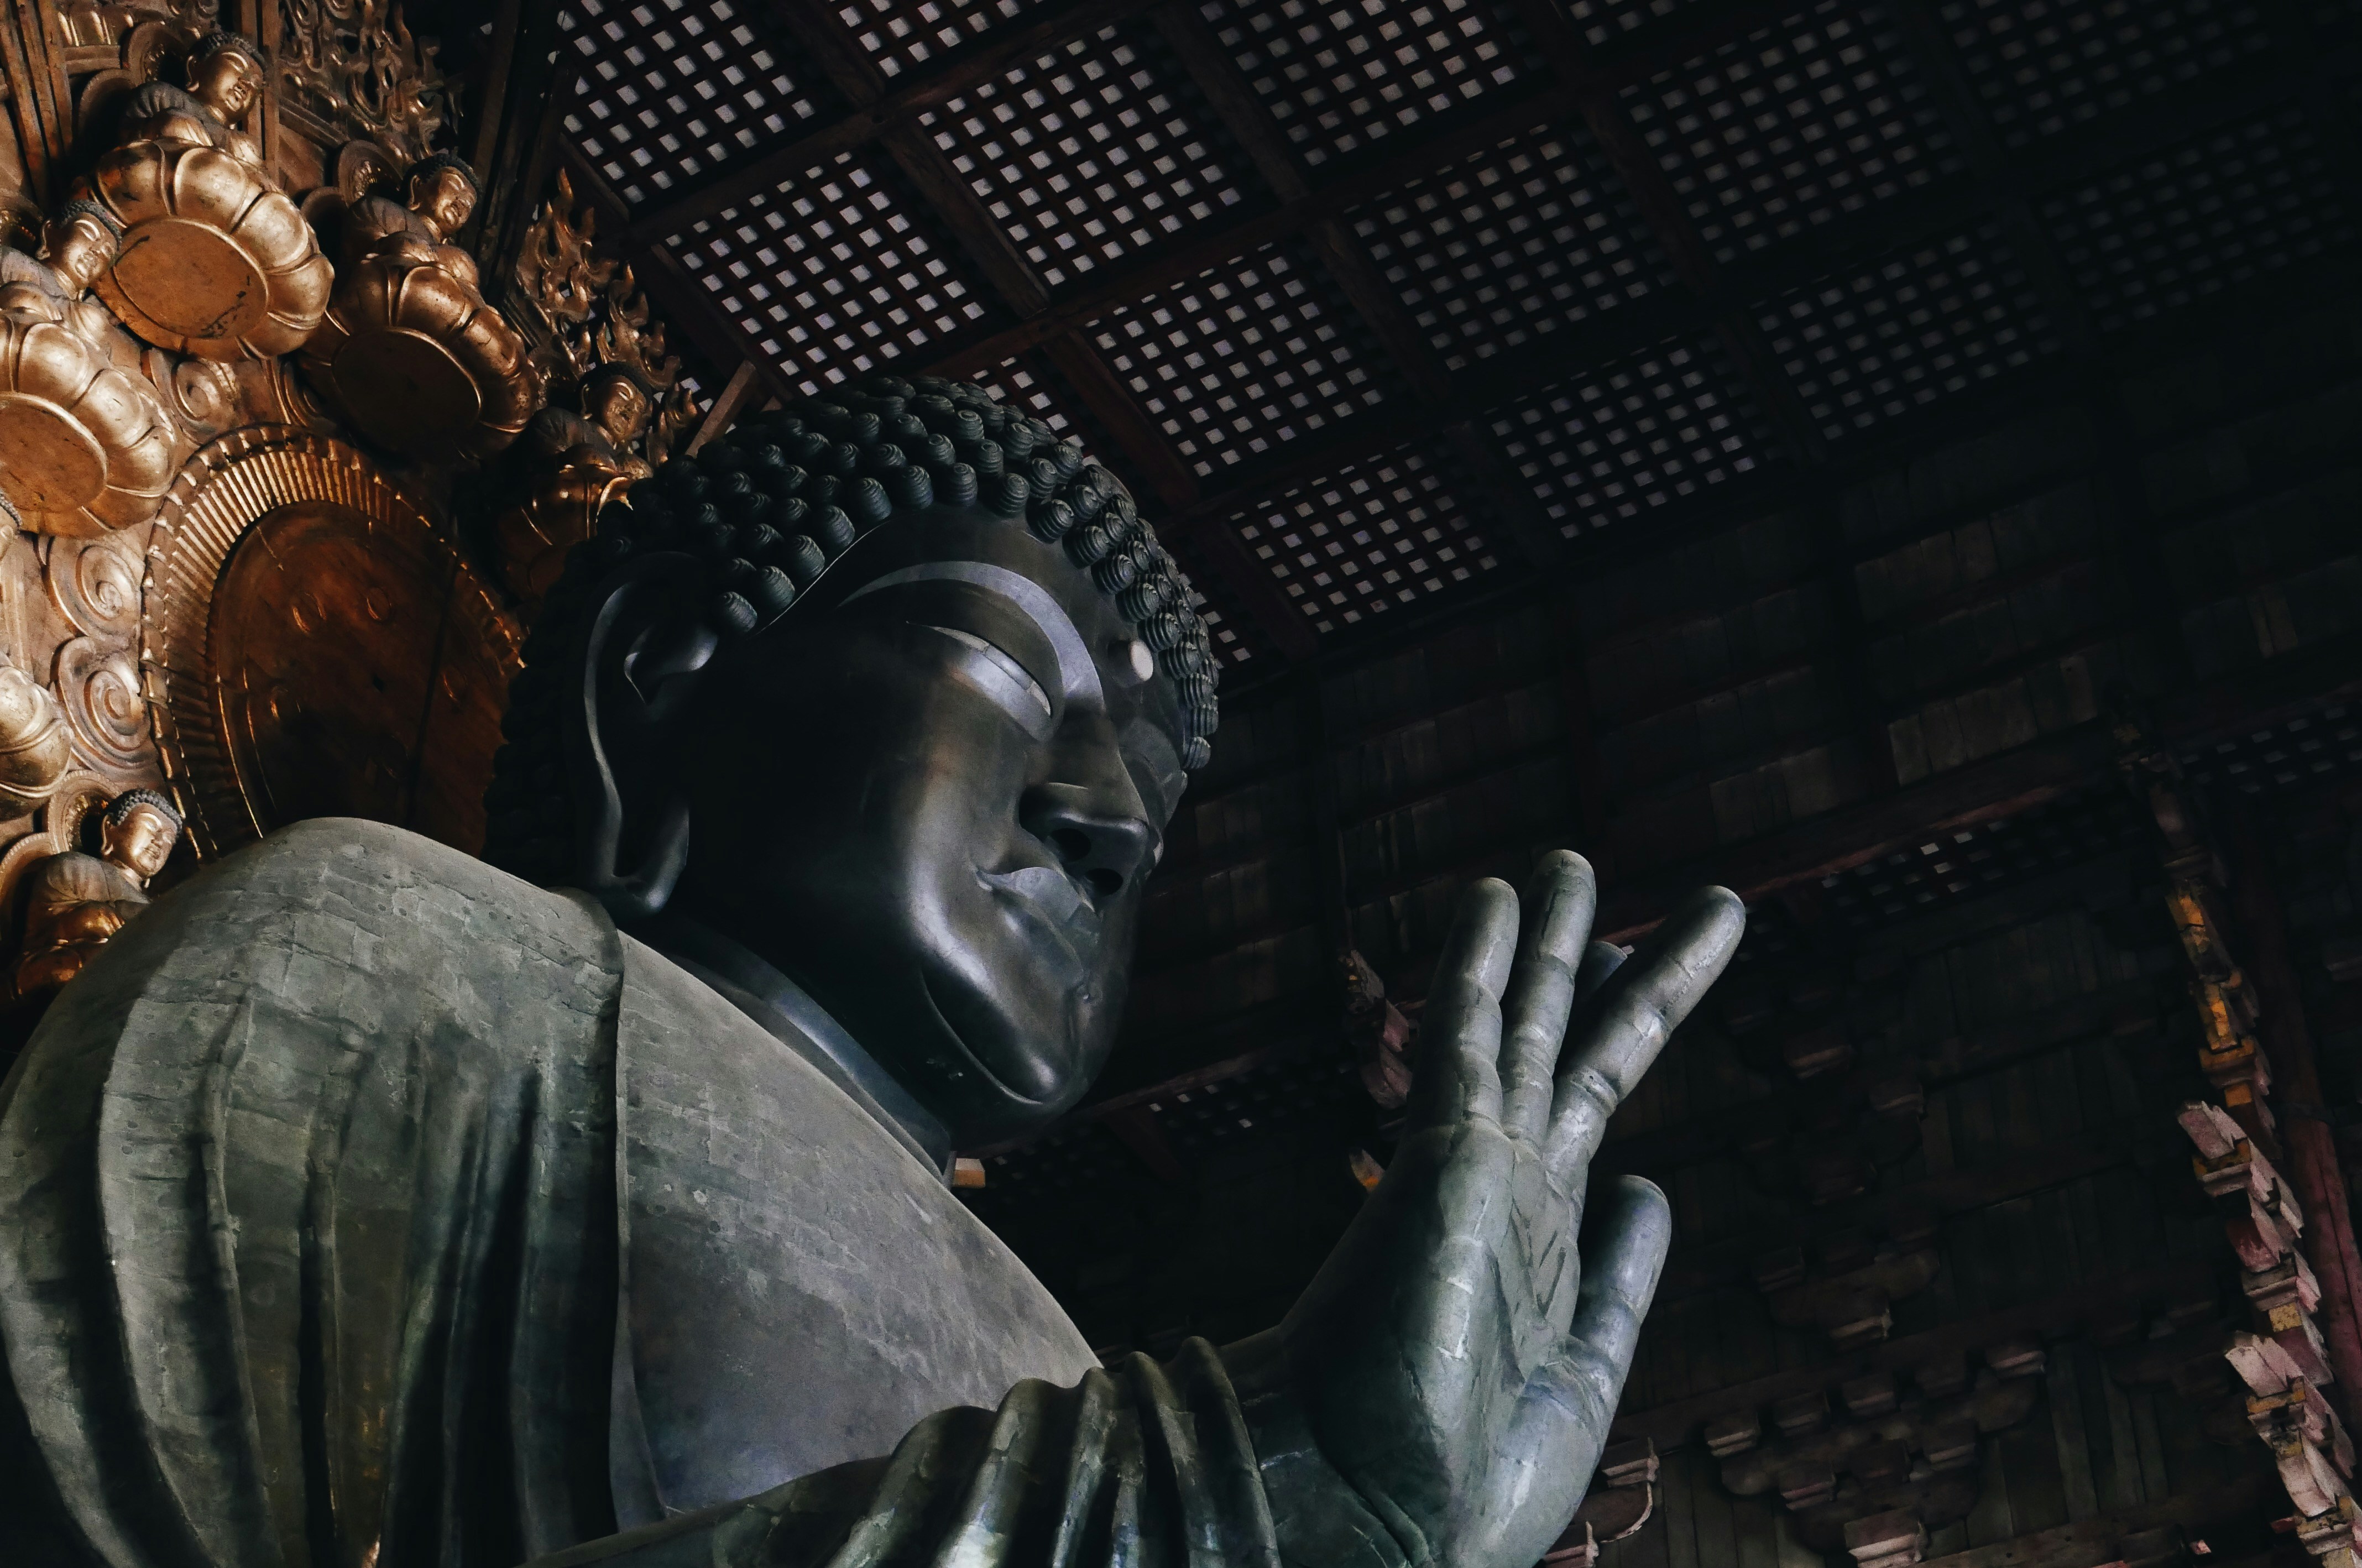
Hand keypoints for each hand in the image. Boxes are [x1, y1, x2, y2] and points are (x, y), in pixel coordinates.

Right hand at [1226, 852, 1743, 1567]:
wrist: (1375, 1514)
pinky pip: (1468, 1040)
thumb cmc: (1465, 1476)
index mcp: (1542, 1229)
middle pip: (1571, 1042)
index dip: (1630, 1021)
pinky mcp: (1444, 1159)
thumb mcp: (1585, 1374)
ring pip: (1522, 1022)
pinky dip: (1480, 965)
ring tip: (1569, 860)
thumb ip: (1622, 1282)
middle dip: (1605, 960)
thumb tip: (1657, 1186)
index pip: (1593, 1098)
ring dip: (1547, 939)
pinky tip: (1497, 897)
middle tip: (1618, 878)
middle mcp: (1508, 1180)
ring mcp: (1474, 1165)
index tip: (1647, 959)